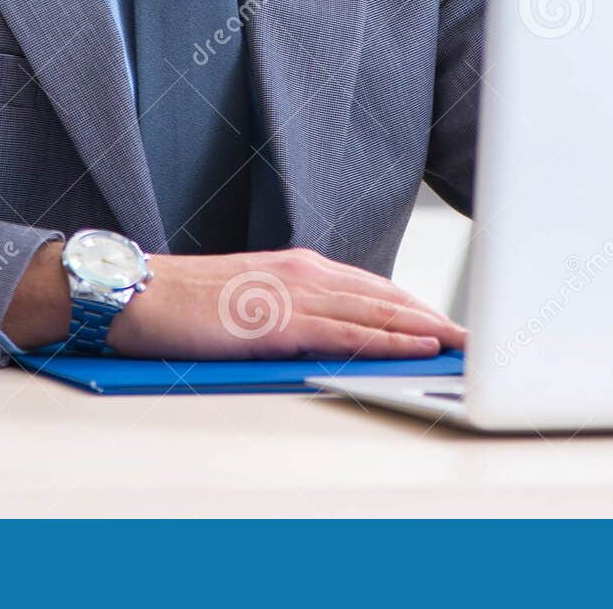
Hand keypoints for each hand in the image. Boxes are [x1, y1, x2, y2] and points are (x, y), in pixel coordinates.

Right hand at [105, 248, 464, 359]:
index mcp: (295, 268)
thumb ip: (293, 316)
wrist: (136, 297)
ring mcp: (291, 293)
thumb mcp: (249, 305)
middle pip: (384, 295)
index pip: (371, 288)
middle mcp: (302, 272)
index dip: (415, 307)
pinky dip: (389, 337)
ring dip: (426, 327)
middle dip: (434, 316)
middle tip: (476, 337)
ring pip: (376, 310)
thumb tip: (333, 343)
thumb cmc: (183, 306)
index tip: (449, 325)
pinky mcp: (278, 320)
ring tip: (465, 343)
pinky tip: (419, 345)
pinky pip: (346, 331)